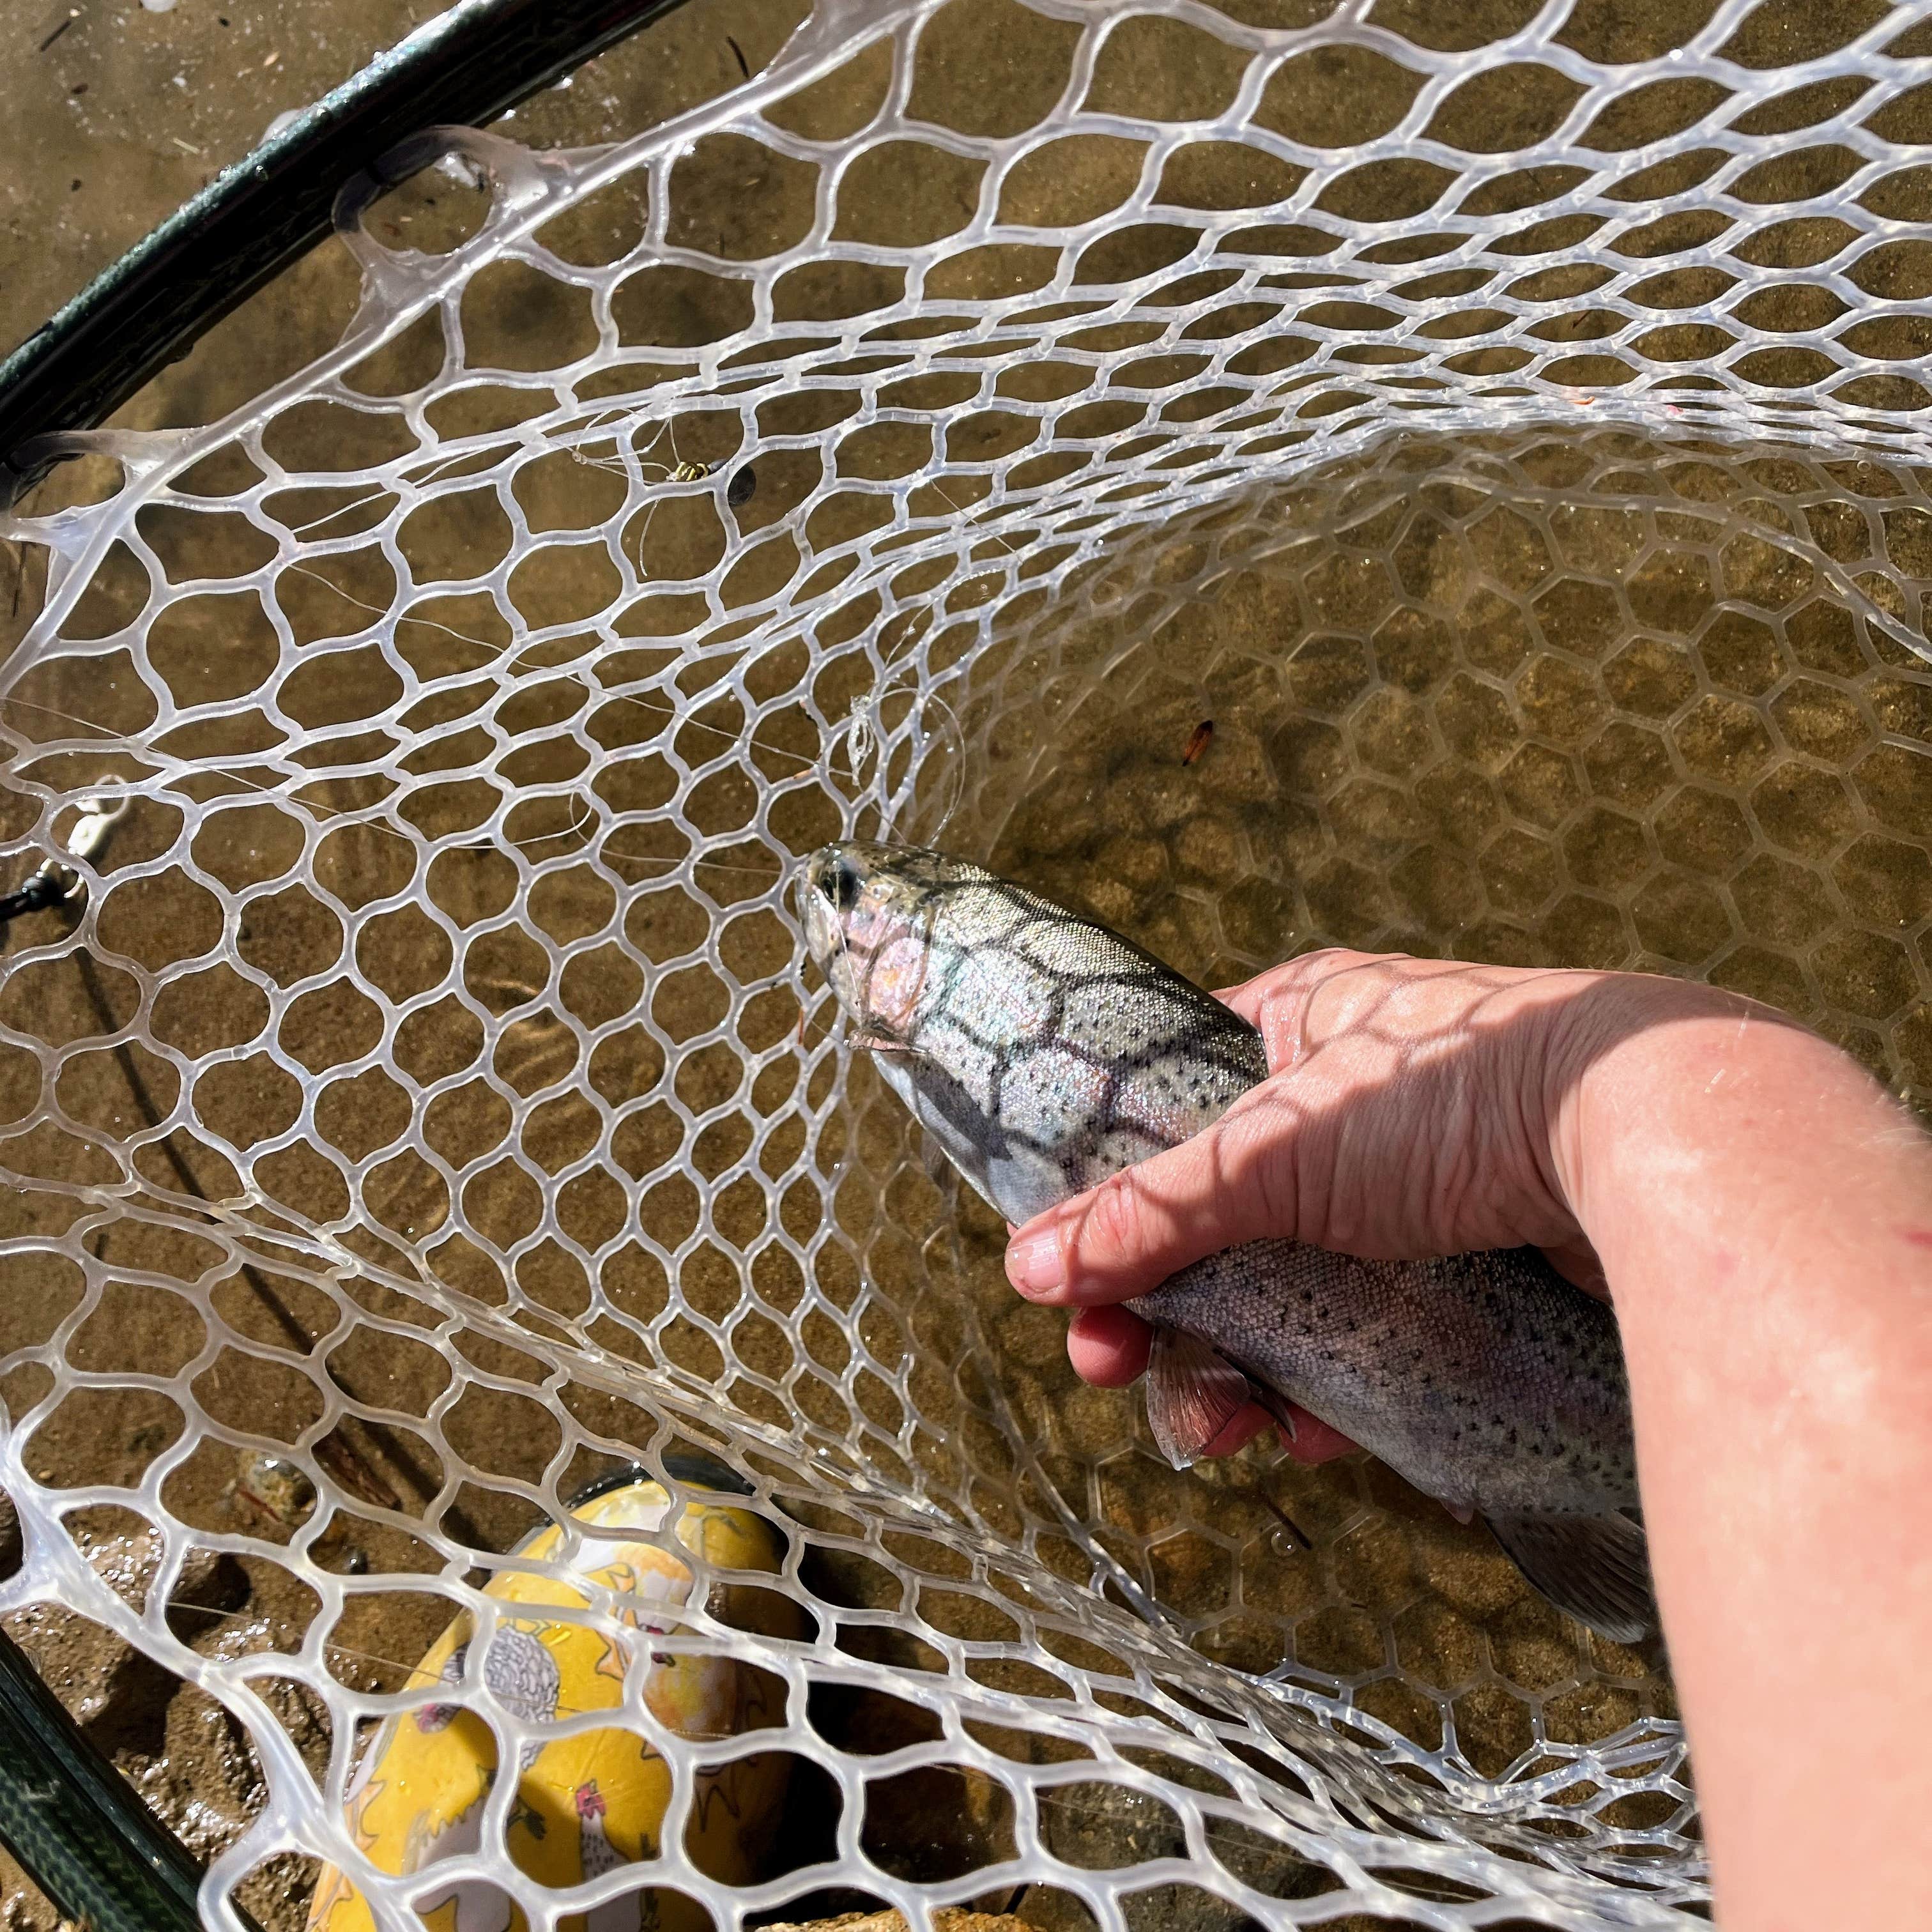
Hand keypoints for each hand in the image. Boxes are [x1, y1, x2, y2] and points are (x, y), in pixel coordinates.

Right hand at [1002, 948, 1774, 1459]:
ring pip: (1292, 1291)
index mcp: (1294, 1024)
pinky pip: (1370, 1335)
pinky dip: (1330, 1386)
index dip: (1110, 1197)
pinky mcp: (1469, 1264)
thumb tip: (1026, 1270)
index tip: (1075, 1280)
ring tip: (1223, 1430)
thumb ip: (1149, 1211)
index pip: (1165, 1106)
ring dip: (1240, 1368)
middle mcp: (1349, 1102)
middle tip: (1120, 1372)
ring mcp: (1412, 1189)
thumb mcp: (1272, 1147)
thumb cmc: (1452, 1097)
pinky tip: (1315, 1435)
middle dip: (1166, 1312)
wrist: (1648, 1142)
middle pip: (1218, 1221)